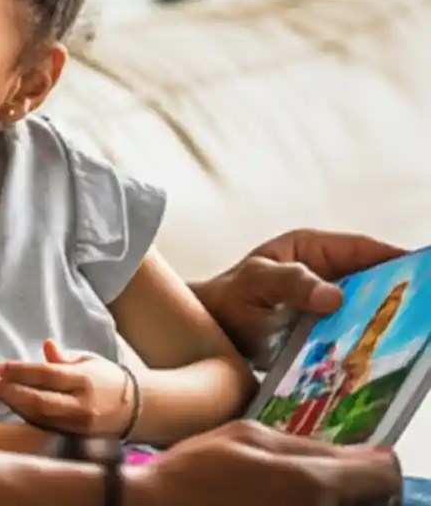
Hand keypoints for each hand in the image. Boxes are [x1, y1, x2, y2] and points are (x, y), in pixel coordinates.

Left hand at [0, 340, 134, 435]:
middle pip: (38, 401)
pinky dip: (28, 417)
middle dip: (12, 391)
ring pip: (39, 418)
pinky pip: (46, 429)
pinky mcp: (76, 439)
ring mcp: (78, 426)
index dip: (19, 371)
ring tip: (2, 391)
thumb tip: (46, 346)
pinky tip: (16, 406)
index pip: (45, 375)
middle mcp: (81, 405)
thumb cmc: (106, 379)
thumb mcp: (88, 361)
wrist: (136, 409)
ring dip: (16, 405)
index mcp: (84, 380)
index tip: (0, 367)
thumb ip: (64, 357)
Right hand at [128, 420, 400, 505]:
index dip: (370, 461)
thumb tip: (342, 452)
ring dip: (323, 497)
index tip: (352, 459)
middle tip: (308, 474)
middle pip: (367, 496)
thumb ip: (300, 442)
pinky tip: (267, 502)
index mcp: (312, 482)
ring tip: (280, 491)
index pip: (384, 472)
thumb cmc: (192, 474)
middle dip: (347, 482)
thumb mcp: (244, 436)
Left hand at [191, 230, 405, 364]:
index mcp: (311, 249)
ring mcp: (323, 304)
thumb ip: (290, 283)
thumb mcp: (254, 283)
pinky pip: (351, 334)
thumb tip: (334, 296)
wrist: (203, 333)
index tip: (424, 276)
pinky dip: (364, 345)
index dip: (399, 260)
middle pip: (373, 282)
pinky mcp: (320, 331)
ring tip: (409, 341)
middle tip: (420, 318)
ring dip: (383, 325)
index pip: (365, 250)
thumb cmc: (224, 299)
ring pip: (365, 311)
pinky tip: (380, 361)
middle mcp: (322, 274)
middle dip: (399, 297)